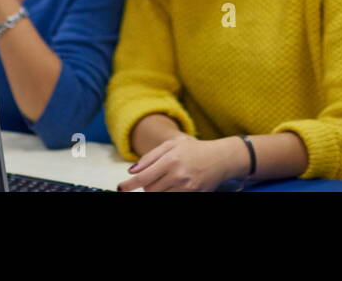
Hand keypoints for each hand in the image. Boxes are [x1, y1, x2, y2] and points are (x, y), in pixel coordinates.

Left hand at [117, 133, 243, 191]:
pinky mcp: (193, 195)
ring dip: (156, 191)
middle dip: (146, 186)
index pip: (143, 178)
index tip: (120, 188)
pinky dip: (167, 193)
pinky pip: (172, 199)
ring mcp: (186, 187)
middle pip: (149, 190)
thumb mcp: (172, 144)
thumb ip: (150, 156)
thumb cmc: (194, 149)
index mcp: (171, 159)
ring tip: (164, 181)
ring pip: (159, 197)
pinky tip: (171, 186)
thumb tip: (132, 171)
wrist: (221, 158)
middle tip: (151, 178)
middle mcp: (178, 175)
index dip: (129, 185)